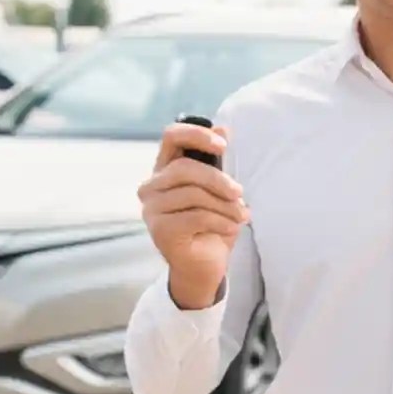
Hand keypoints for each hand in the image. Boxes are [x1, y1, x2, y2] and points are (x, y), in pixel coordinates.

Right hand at [138, 121, 249, 308]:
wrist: (205, 266)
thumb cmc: (211, 224)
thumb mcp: (218, 189)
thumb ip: (216, 161)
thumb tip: (222, 127)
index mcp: (164, 169)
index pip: (171, 136)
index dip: (197, 135)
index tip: (222, 144)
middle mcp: (151, 187)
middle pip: (186, 168)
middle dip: (219, 180)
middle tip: (240, 194)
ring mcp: (152, 210)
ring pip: (194, 194)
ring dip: (225, 206)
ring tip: (241, 216)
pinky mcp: (160, 231)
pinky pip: (196, 216)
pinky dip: (221, 221)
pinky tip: (231, 228)